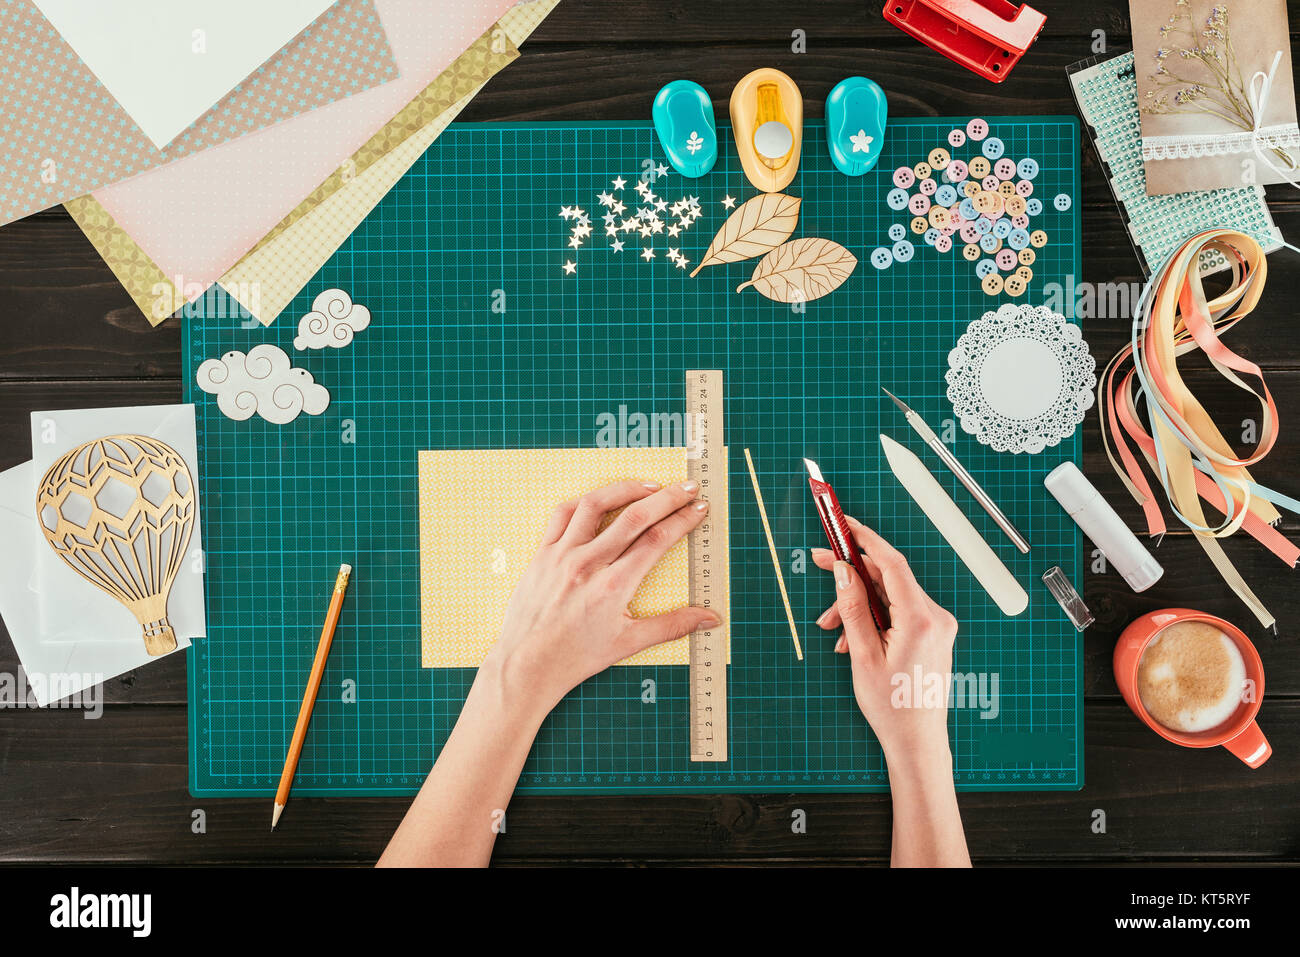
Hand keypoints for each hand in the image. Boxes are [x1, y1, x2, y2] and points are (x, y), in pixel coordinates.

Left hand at [486, 478, 718, 713]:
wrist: (527, 664)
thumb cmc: (576, 657)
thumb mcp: (629, 643)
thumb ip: (673, 626)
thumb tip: (711, 619)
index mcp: (613, 587)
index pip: (657, 540)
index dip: (682, 520)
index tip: (699, 509)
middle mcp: (588, 565)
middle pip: (635, 516)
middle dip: (668, 497)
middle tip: (688, 487)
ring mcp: (562, 555)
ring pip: (597, 504)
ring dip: (627, 489)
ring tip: (650, 485)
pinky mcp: (543, 552)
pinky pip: (564, 513)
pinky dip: (587, 500)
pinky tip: (604, 498)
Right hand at [812, 517, 958, 760]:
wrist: (917, 742)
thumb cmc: (893, 707)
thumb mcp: (863, 655)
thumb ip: (854, 608)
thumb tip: (845, 572)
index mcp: (921, 619)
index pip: (891, 563)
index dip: (865, 538)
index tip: (843, 524)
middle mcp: (935, 617)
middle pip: (888, 578)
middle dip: (851, 576)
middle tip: (821, 564)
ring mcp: (936, 626)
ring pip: (890, 597)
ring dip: (858, 605)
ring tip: (833, 630)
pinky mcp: (932, 634)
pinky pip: (898, 613)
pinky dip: (873, 619)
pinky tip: (853, 641)